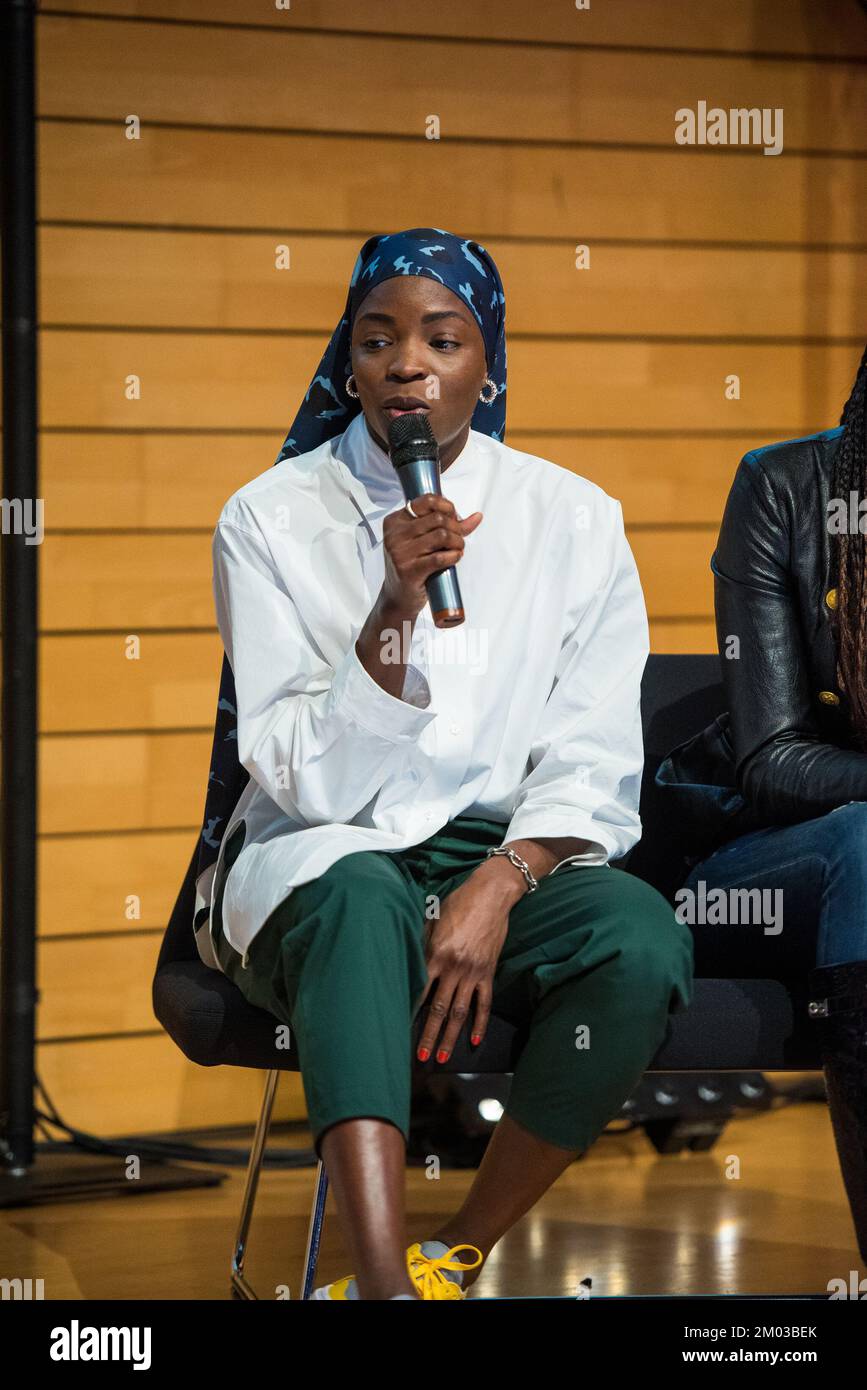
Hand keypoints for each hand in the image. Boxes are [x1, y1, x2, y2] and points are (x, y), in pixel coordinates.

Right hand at [381, 494, 481, 619]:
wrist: (397, 597)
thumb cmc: (412, 566)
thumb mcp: (423, 542)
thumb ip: (448, 526)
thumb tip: (477, 517)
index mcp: (395, 521)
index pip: (426, 500)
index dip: (447, 507)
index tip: (454, 518)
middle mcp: (395, 535)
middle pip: (438, 518)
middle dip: (456, 528)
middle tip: (459, 539)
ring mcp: (400, 553)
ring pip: (441, 535)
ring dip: (457, 542)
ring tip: (458, 549)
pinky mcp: (409, 571)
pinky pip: (440, 558)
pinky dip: (453, 556)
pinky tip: (454, 557)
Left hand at [414, 865, 517, 1062]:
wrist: (491, 895)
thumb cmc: (458, 903)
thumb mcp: (432, 920)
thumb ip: (420, 943)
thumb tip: (406, 959)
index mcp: (435, 955)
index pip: (419, 990)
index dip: (410, 1012)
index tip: (399, 1030)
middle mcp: (453, 968)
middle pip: (438, 1009)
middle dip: (429, 1036)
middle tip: (421, 1057)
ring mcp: (472, 972)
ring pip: (459, 1012)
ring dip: (450, 1037)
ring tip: (443, 1057)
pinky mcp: (488, 972)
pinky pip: (484, 1003)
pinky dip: (479, 1023)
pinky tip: (474, 1041)